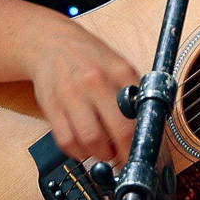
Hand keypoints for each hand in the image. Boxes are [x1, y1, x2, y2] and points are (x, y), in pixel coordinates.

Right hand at [26, 21, 141, 165]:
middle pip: (118, 130)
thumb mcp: (119, 65)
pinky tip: (84, 147)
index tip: (143, 148)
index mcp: (119, 71)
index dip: (144, 136)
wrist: (51, 44)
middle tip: (125, 156)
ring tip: (104, 151)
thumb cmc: (89, 58)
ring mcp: (71, 96)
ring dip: (101, 154)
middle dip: (124, 151)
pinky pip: (66, 141)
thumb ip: (134, 91)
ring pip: (90, 140)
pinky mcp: (51, 107)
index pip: (140, 111)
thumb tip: (148, 121)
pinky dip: (77, 151)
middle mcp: (95, 83)